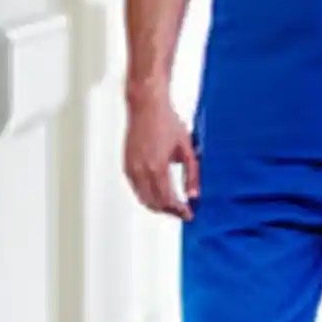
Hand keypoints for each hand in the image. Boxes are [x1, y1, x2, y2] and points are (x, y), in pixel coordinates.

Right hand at [123, 89, 198, 219]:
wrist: (146, 106)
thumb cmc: (167, 122)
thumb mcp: (188, 149)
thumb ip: (192, 174)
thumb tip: (194, 195)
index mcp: (157, 167)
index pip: (168, 200)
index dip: (179, 211)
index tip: (189, 215)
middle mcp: (141, 170)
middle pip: (154, 203)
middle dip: (169, 211)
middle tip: (183, 212)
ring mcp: (131, 168)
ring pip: (143, 198)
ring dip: (158, 205)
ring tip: (174, 205)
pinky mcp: (126, 164)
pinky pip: (136, 188)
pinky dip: (147, 196)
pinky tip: (159, 194)